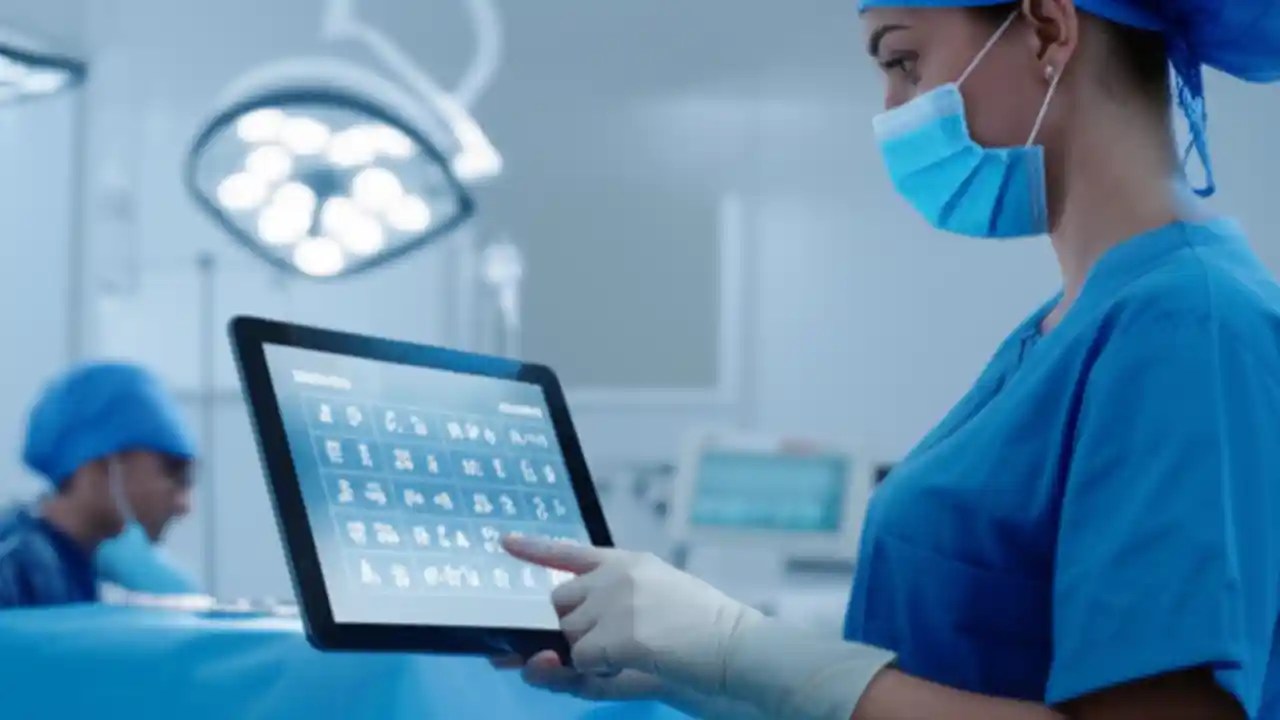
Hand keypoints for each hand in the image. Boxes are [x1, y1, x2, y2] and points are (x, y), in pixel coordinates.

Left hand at [503, 536, 762, 697]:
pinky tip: (638, 663)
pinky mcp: (620, 634)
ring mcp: (617, 602)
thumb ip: (592, 638)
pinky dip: (602, 673)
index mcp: (630, 563)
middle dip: (571, 629)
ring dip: (591, 656)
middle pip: (558, 603)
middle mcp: (617, 576)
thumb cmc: (703, 641)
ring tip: (639, 654)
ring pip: (568, 636)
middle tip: (610, 647)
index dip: (534, 548)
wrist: (741, 650)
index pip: (571, 551)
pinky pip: (582, 662)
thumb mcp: (652, 620)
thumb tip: (531, 662)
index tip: (504, 542)